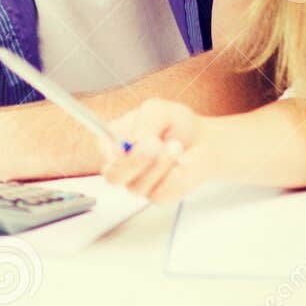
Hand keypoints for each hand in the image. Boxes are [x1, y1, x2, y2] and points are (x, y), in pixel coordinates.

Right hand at [100, 98, 218, 203]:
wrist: (202, 141)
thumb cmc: (175, 124)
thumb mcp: (160, 110)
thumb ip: (147, 119)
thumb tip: (136, 138)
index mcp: (114, 141)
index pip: (103, 147)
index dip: (112, 147)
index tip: (130, 140)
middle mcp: (121, 166)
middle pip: (113, 176)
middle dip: (134, 162)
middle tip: (155, 143)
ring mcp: (138, 183)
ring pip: (137, 187)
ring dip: (161, 164)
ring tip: (176, 145)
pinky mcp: (157, 196)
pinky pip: (159, 194)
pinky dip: (173, 177)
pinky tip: (182, 163)